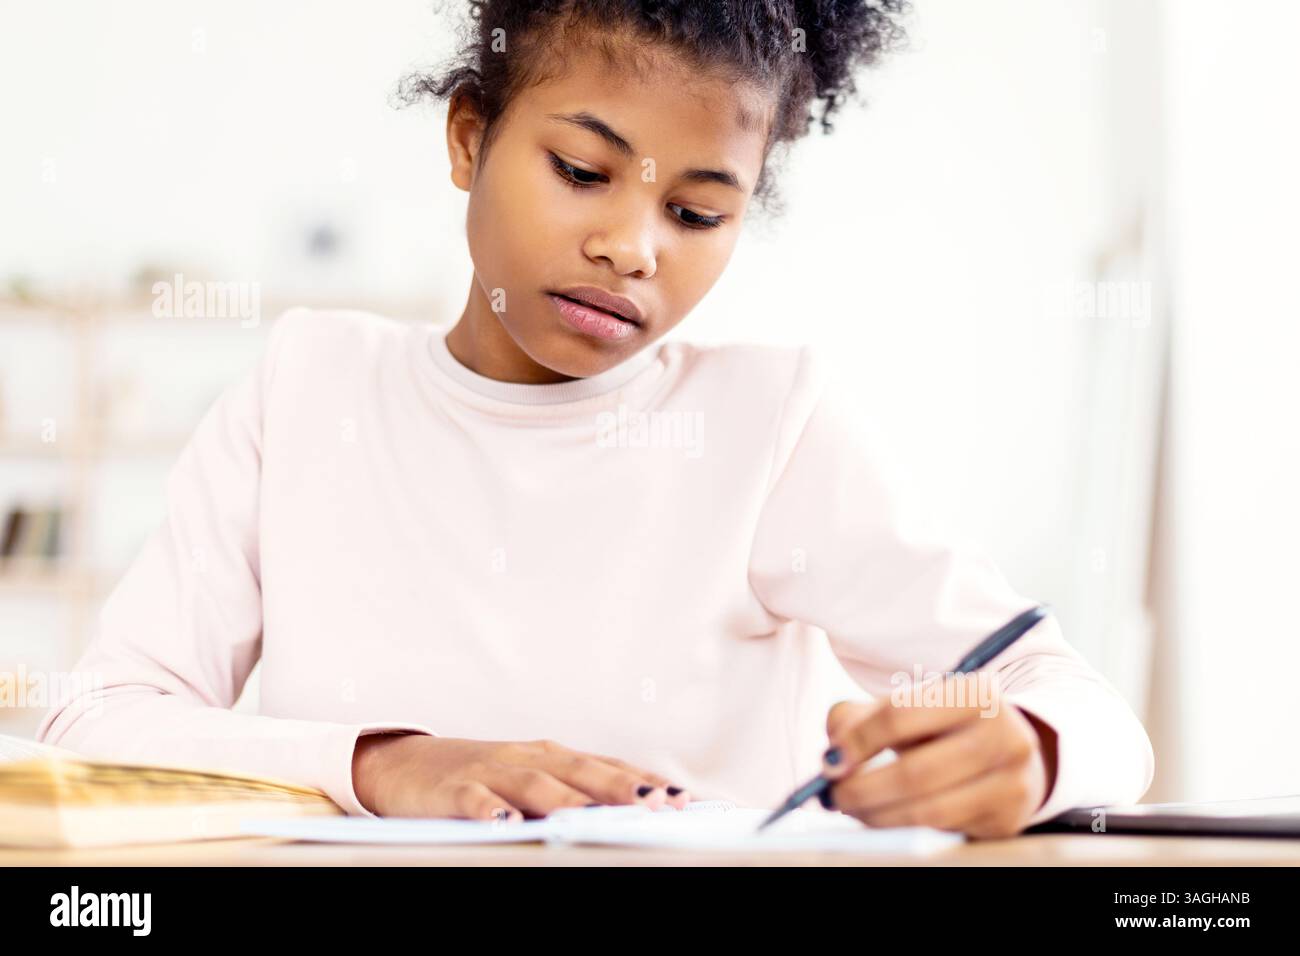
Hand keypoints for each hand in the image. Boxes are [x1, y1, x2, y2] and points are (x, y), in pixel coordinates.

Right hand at [352, 734, 690, 819]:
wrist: (403, 765)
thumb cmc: (480, 775)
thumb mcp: (532, 778)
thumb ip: (576, 790)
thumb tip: (638, 808)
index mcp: (552, 756)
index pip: (607, 766)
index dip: (644, 781)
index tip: (682, 799)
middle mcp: (528, 758)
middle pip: (580, 771)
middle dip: (620, 787)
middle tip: (655, 804)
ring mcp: (490, 771)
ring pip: (534, 784)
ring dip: (565, 799)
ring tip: (592, 817)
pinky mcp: (453, 787)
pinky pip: (473, 798)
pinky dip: (488, 808)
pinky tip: (504, 821)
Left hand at [819, 678, 1058, 838]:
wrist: (1006, 749)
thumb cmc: (942, 725)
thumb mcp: (907, 704)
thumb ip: (859, 718)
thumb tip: (833, 757)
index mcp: (975, 692)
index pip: (900, 715)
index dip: (858, 741)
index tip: (830, 761)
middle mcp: (1003, 735)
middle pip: (916, 772)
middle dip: (863, 789)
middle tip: (834, 795)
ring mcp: (1011, 782)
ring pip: (929, 811)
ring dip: (878, 816)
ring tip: (853, 809)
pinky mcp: (1007, 819)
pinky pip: (944, 831)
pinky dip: (904, 828)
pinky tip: (884, 817)